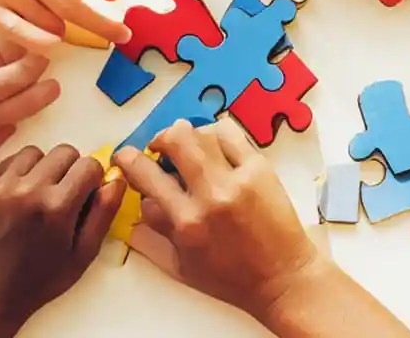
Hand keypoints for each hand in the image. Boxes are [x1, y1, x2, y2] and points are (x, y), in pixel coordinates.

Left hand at [0, 145, 125, 336]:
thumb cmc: (40, 277)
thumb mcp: (84, 253)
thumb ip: (104, 212)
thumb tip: (116, 178)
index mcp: (57, 207)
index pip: (89, 164)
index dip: (92, 179)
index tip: (85, 195)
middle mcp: (28, 189)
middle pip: (64, 151)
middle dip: (71, 170)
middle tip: (63, 196)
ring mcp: (0, 185)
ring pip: (36, 152)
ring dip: (43, 168)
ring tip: (39, 195)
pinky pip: (9, 161)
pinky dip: (19, 173)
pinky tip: (19, 198)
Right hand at [112, 120, 325, 324]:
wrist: (283, 278)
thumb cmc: (230, 278)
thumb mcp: (181, 267)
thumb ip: (151, 237)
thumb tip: (135, 206)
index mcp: (186, 223)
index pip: (144, 175)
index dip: (127, 160)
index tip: (125, 157)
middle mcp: (209, 195)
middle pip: (174, 139)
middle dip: (159, 139)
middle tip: (160, 148)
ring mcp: (237, 178)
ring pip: (201, 132)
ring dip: (188, 137)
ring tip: (190, 151)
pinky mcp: (260, 169)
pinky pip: (230, 134)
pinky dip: (215, 134)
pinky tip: (214, 148)